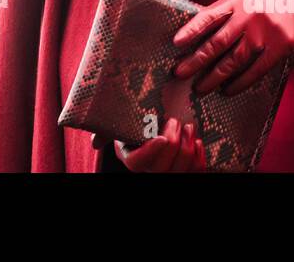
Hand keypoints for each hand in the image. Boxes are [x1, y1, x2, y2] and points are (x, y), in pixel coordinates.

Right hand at [92, 117, 206, 171]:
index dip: (151, 152)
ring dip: (187, 145)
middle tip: (175, 121)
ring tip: (187, 127)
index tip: (161, 137)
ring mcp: (168, 171)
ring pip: (182, 168)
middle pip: (163, 168)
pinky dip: (199, 154)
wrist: (154, 126)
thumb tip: (95, 142)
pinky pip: (197, 169)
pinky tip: (195, 140)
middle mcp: (149, 170)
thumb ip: (106, 130)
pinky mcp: (186, 169)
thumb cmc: (136, 123)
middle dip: (173, 142)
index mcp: (131, 158)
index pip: (137, 163)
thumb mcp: (119, 124)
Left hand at [171, 0, 293, 95]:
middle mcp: (248, 17)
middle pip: (218, 43)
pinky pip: (256, 71)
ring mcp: (264, 34)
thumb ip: (221, 12)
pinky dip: (240, 83)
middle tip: (180, 73)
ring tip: (200, 88)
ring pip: (234, 60)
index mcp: (235, 2)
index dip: (191, 30)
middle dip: (196, 60)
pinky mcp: (279, 49)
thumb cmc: (263, 0)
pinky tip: (226, 90)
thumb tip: (193, 32)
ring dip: (214, 77)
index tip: (176, 43)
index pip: (209, 16)